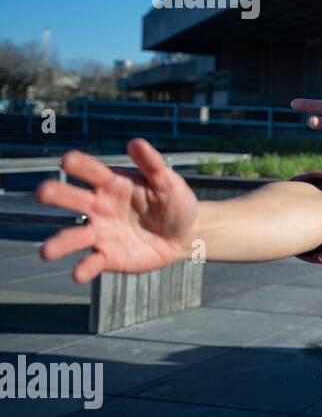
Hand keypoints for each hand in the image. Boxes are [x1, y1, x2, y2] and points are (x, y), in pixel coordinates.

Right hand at [36, 139, 198, 281]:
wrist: (185, 234)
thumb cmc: (173, 202)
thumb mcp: (168, 182)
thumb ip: (152, 164)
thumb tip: (136, 143)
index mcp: (112, 184)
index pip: (92, 172)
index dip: (80, 165)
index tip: (68, 160)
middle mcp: (99, 207)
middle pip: (72, 199)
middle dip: (56, 194)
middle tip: (42, 192)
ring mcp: (101, 233)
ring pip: (74, 236)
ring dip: (59, 242)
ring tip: (46, 251)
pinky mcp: (108, 256)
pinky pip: (92, 262)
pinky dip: (84, 268)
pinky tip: (78, 273)